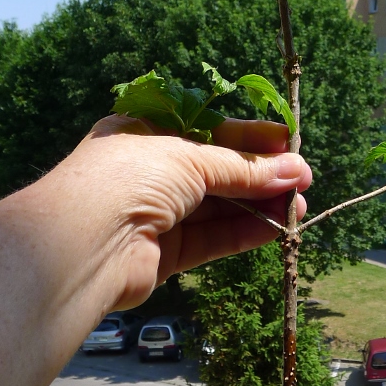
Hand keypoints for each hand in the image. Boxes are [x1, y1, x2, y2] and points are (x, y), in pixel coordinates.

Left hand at [32, 114, 310, 310]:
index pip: (208, 131)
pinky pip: (209, 239)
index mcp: (145, 132)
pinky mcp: (160, 253)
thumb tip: (292, 169)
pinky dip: (242, 233)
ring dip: (258, 205)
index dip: (251, 138)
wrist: (82, 243)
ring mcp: (153, 214)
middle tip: (304, 180)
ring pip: (216, 207)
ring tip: (298, 207)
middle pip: (216, 171)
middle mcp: (147, 171)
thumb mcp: (189, 157)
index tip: (290, 145)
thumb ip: (242, 167)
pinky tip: (275, 228)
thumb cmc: (127, 178)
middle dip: (260, 175)